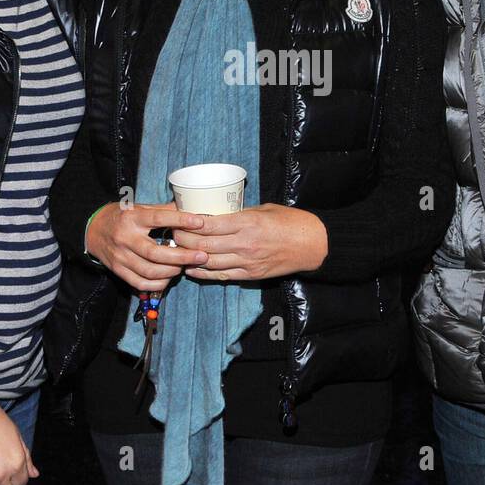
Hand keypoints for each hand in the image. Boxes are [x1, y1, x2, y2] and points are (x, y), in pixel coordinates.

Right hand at [85, 201, 207, 292]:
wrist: (93, 230)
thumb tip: (189, 208)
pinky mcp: (118, 270)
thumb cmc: (122, 216)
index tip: (199, 222)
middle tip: (201, 256)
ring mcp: (120, 256)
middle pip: (155, 252)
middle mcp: (125, 237)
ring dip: (171, 271)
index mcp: (132, 218)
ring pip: (149, 270)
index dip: (180, 220)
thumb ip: (163, 210)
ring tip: (184, 266)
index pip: (158, 218)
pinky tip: (168, 277)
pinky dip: (158, 283)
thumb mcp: (140, 207)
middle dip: (181, 256)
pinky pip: (140, 283)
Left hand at [174, 204, 327, 281]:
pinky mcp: (250, 275)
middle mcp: (244, 244)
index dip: (188, 223)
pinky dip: (203, 274)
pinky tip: (190, 269)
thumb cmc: (291, 221)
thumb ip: (240, 213)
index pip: (208, 224)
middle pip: (203, 244)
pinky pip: (221, 276)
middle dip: (182, 240)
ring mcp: (247, 262)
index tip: (177, 219)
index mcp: (247, 223)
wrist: (313, 244)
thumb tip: (217, 212)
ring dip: (189, 258)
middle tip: (171, 234)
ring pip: (208, 262)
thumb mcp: (264, 209)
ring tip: (176, 251)